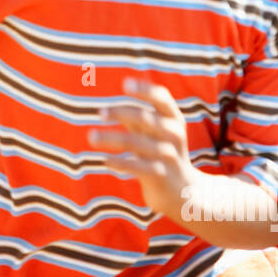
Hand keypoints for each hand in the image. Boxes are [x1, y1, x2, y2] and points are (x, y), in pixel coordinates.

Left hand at [87, 78, 197, 214]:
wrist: (186, 193)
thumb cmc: (164, 155)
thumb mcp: (155, 133)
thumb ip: (136, 117)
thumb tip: (109, 103)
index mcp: (174, 120)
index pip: (162, 98)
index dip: (144, 90)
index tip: (124, 83)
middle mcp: (174, 135)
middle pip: (146, 118)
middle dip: (121, 112)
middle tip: (100, 112)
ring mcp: (168, 156)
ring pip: (136, 143)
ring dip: (111, 139)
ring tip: (91, 137)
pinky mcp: (160, 176)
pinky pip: (136, 167)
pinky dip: (119, 162)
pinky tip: (104, 160)